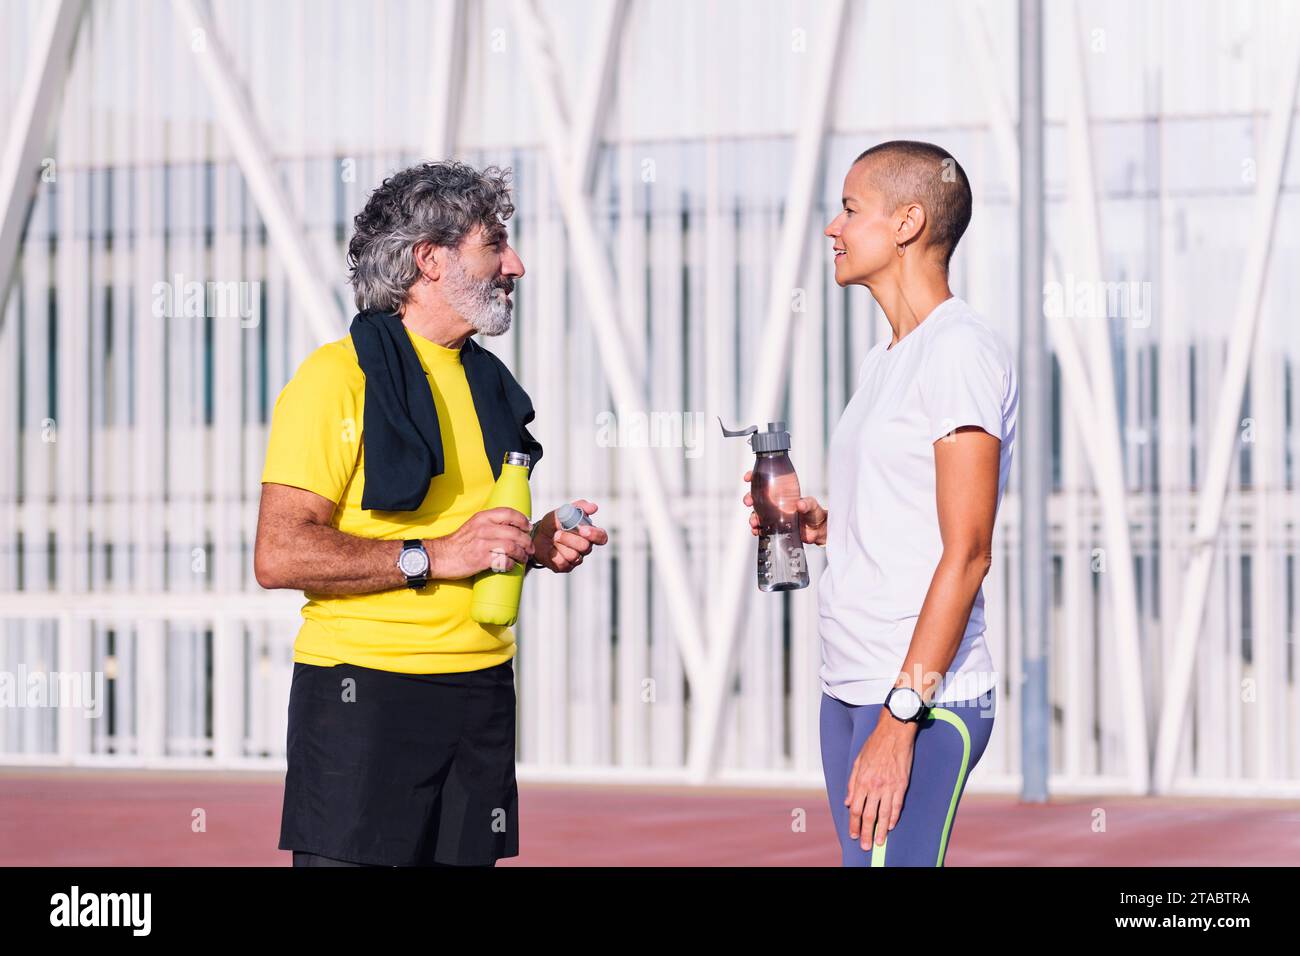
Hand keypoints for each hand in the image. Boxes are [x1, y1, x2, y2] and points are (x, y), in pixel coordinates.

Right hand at [427, 507, 533, 578]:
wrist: (440, 556)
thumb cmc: (458, 543)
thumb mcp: (474, 525)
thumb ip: (491, 523)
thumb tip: (512, 526)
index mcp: (482, 517)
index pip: (509, 513)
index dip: (522, 521)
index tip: (528, 528)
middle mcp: (483, 528)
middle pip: (515, 533)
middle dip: (527, 542)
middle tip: (529, 548)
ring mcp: (482, 544)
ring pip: (512, 547)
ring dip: (522, 554)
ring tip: (523, 558)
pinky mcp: (481, 559)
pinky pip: (504, 561)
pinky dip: (510, 564)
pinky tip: (510, 565)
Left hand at [531, 499, 608, 572]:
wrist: (537, 535)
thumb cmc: (553, 523)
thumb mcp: (564, 511)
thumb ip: (580, 507)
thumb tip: (594, 507)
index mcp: (589, 533)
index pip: (602, 537)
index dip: (595, 535)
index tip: (582, 530)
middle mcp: (586, 547)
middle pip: (585, 547)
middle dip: (569, 538)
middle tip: (557, 533)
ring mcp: (577, 558)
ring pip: (574, 556)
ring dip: (560, 545)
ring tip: (554, 539)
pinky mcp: (566, 567)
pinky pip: (563, 563)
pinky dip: (554, 554)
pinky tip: (551, 550)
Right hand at [742, 470, 827, 545]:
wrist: (818, 531)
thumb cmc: (815, 513)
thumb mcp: (812, 505)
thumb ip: (807, 504)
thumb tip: (800, 504)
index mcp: (782, 494)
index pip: (767, 482)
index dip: (755, 478)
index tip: (748, 478)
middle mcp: (776, 504)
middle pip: (757, 498)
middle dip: (749, 498)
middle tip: (748, 501)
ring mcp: (774, 516)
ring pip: (757, 514)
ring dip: (752, 517)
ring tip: (754, 522)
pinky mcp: (775, 527)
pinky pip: (762, 527)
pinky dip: (757, 529)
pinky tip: (757, 530)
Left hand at [844, 713, 917, 850]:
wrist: (893, 732)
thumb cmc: (874, 745)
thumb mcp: (857, 761)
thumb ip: (851, 782)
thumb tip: (847, 801)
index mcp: (862, 780)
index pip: (856, 809)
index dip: (854, 824)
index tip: (853, 835)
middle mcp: (874, 786)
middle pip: (869, 815)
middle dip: (866, 833)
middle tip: (865, 846)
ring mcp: (889, 786)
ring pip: (884, 814)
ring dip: (880, 831)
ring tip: (879, 842)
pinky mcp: (902, 784)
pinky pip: (897, 805)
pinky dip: (894, 818)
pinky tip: (890, 826)